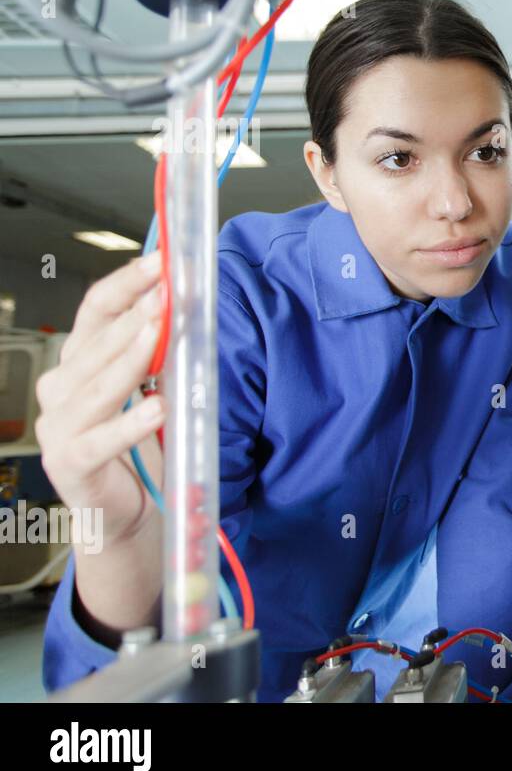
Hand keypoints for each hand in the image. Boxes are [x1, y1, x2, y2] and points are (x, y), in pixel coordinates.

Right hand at [34, 252, 167, 549]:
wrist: (123, 509)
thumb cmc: (139, 442)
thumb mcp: (149, 386)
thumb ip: (160, 351)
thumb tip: (191, 304)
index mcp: (79, 360)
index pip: (96, 308)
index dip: (127, 282)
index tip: (163, 261)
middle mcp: (61, 388)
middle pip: (97, 343)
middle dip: (135, 315)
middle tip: (168, 293)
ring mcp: (60, 427)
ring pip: (97, 387)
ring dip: (131, 359)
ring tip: (159, 336)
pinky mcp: (70, 464)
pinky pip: (101, 441)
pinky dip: (129, 424)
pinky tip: (157, 409)